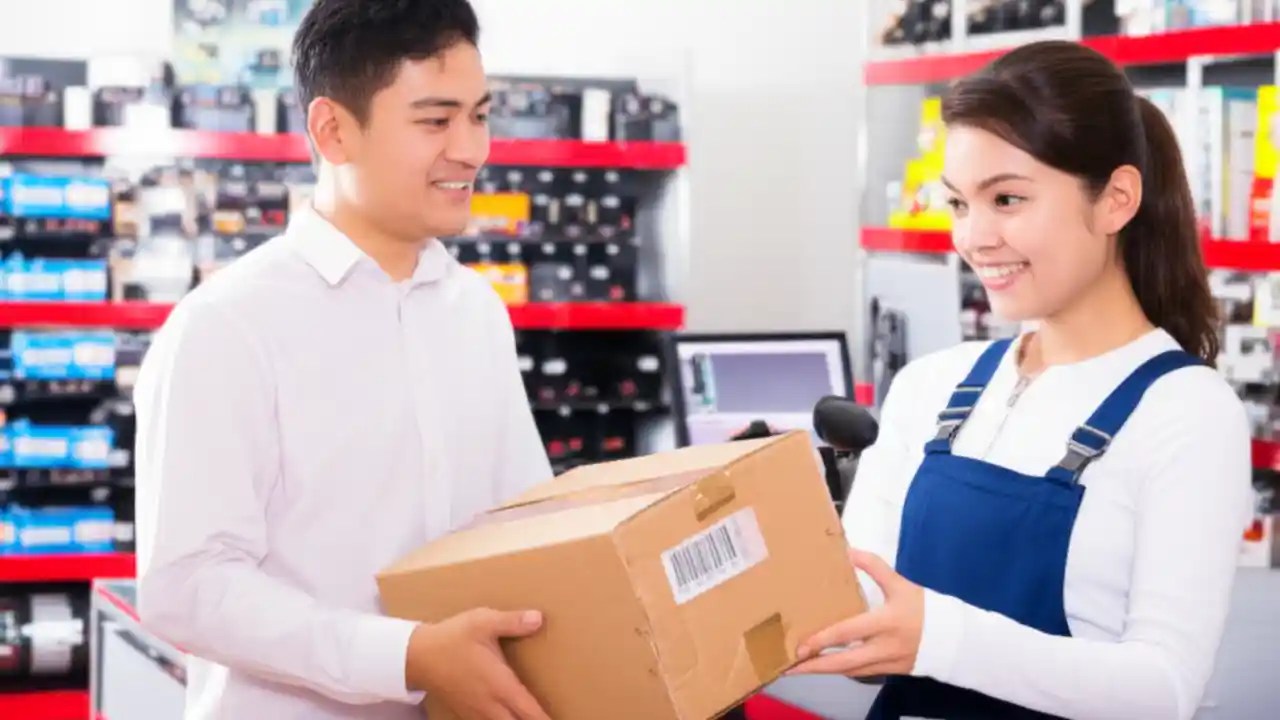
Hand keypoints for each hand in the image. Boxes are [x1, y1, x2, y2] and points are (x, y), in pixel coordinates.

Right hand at [405, 608, 549, 719]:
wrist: (417, 656)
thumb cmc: (453, 638)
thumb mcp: (482, 622)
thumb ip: (511, 622)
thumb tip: (539, 618)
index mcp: (500, 686)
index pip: (530, 711)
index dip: (545, 719)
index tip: (559, 718)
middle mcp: (490, 705)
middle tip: (548, 717)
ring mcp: (477, 712)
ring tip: (530, 716)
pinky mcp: (466, 712)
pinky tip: (506, 716)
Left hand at [788, 549, 923, 677]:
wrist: (956, 639)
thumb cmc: (926, 609)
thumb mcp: (901, 584)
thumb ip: (875, 568)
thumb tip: (850, 551)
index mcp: (887, 623)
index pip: (849, 633)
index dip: (824, 639)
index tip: (802, 644)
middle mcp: (884, 647)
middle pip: (844, 662)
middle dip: (815, 665)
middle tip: (789, 666)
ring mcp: (887, 663)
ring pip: (849, 671)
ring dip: (823, 670)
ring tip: (798, 668)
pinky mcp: (889, 672)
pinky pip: (860, 673)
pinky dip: (840, 670)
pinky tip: (824, 666)